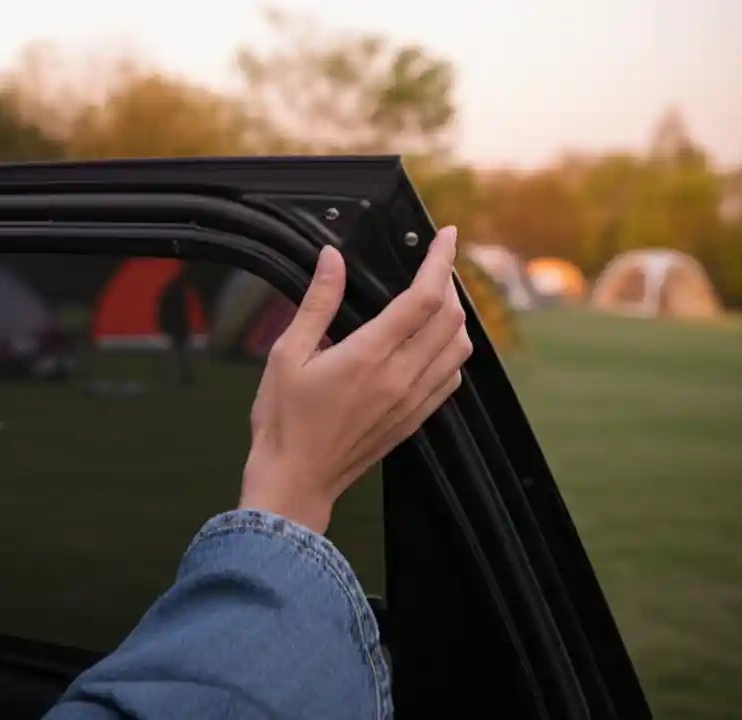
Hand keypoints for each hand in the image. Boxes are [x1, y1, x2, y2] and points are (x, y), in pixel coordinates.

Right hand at [240, 226, 470, 532]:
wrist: (295, 480)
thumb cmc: (282, 420)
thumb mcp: (287, 354)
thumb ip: (316, 302)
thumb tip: (331, 257)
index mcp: (368, 356)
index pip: (423, 297)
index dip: (439, 260)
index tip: (446, 236)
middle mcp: (399, 377)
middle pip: (451, 319)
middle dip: (449, 283)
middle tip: (434, 264)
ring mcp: (411, 401)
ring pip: (459, 348)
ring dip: (455, 317)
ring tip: (436, 299)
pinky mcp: (414, 419)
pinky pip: (451, 378)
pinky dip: (452, 351)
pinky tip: (433, 343)